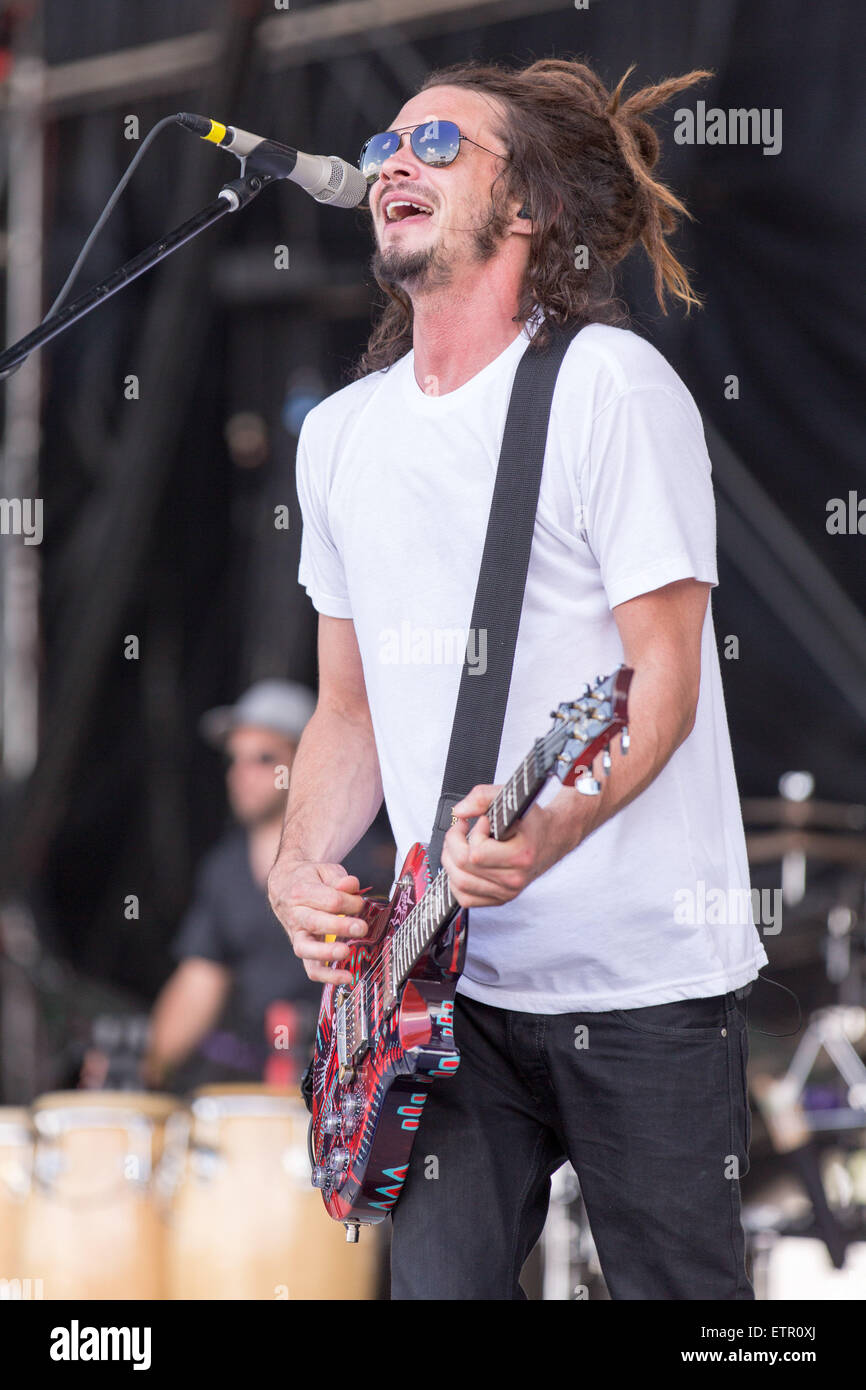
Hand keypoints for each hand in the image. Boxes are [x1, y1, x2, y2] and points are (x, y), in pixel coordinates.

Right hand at [268, 858, 366, 985]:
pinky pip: (311, 968)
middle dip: (340, 927)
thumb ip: (339, 879)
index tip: (361, 902)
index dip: (350, 902)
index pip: (329, 900)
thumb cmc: (310, 879)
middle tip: (362, 928)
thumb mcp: (325, 871)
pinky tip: (347, 978)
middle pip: (317, 922)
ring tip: (347, 953)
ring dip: (328, 953)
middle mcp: (295, 915)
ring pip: (307, 948)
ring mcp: (297, 935)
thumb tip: (351, 885)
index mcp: (301, 891)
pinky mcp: (303, 950)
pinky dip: (327, 976)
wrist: (285, 886)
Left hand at [441, 784, 564, 908]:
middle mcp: (514, 879)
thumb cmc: (533, 822)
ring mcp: (506, 892)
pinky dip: (456, 880)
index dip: (473, 833)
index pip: (477, 853)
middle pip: (463, 867)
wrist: (552, 838)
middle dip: (453, 842)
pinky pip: (465, 898)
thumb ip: (482, 797)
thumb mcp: (512, 799)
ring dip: (450, 860)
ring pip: (459, 884)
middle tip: (461, 829)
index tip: (482, 822)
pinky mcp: (500, 899)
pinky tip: (463, 865)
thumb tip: (459, 811)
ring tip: (460, 844)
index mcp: (521, 857)